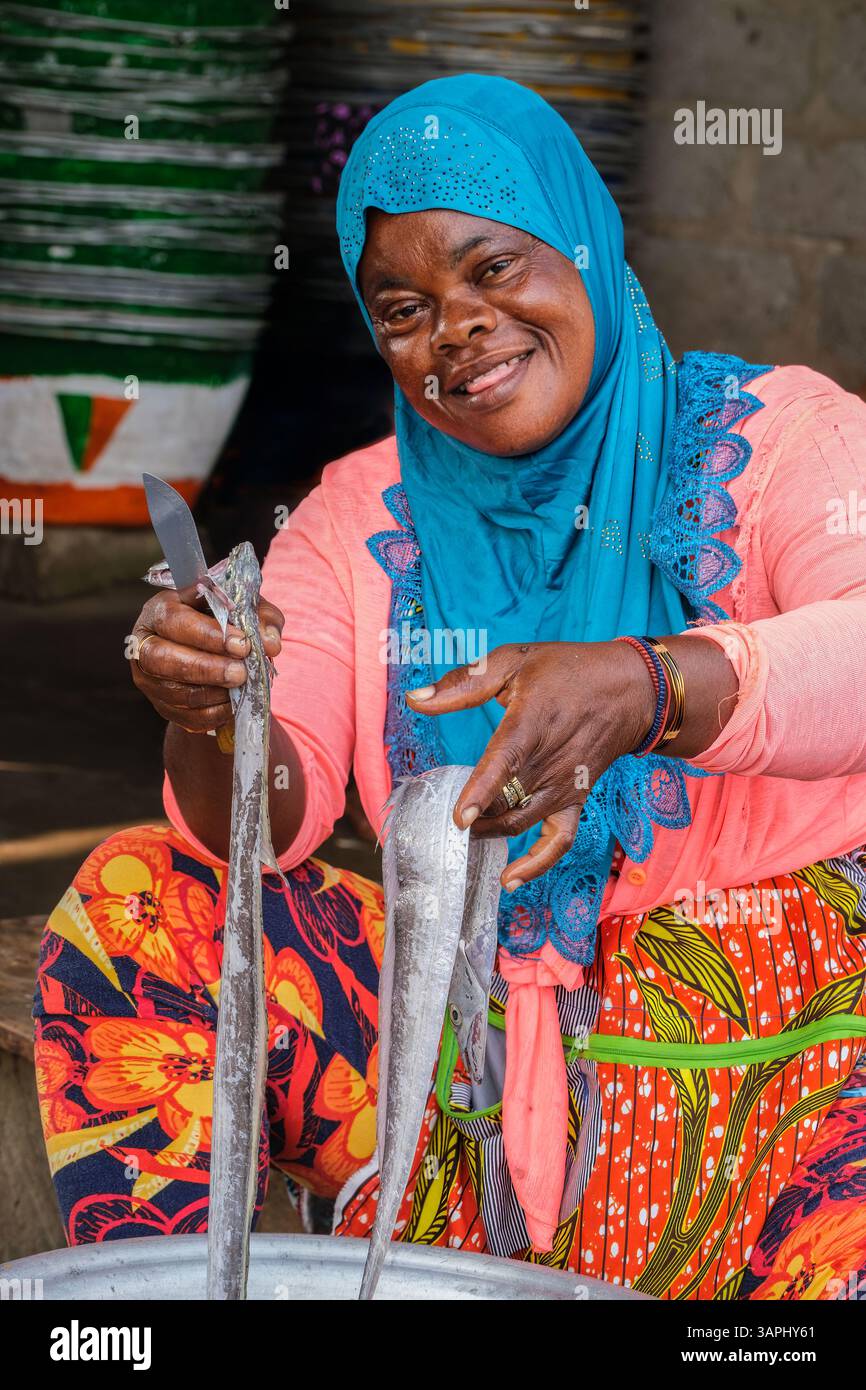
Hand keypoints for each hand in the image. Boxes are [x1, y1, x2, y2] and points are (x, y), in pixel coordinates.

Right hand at [130, 587, 283, 732]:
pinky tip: (233, 703)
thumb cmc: (226, 620)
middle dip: (206, 668)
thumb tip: (270, 644)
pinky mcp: (161, 705)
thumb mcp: (246, 609)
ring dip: (213, 693)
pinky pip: (185, 716)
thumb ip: (261, 618)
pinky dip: (213, 714)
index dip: (207, 635)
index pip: (174, 620)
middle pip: (163, 659)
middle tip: (241, 673)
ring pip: (174, 692)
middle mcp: (145, 644)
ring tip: (241, 687)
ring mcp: (149, 678)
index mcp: (160, 610)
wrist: (216, 648)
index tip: (242, 644)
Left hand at [406, 640, 656, 888]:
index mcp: (532, 722)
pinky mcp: (577, 800)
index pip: (505, 762)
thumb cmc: (567, 670)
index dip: (481, 791)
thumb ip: (463, 683)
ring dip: (489, 832)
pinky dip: (536, 864)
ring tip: (464, 830)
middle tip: (441, 819)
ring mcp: (565, 785)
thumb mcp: (514, 660)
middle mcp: (550, 760)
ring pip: (521, 822)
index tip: (459, 818)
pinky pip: (559, 841)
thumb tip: (414, 699)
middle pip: (505, 800)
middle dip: (472, 815)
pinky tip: (508, 880)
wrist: (630, 689)